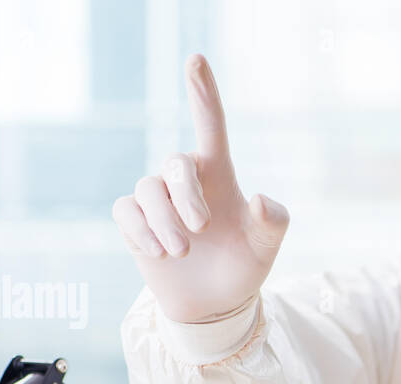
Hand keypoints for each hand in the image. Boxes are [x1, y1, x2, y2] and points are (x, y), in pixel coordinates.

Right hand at [112, 54, 288, 322]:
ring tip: (182, 252)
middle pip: (175, 164)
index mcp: (218, 172)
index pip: (210, 123)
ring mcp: (157, 199)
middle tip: (200, 229)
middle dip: (186, 195)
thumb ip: (274, 221)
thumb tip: (259, 199)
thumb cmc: (243, 266)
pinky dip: (141, 231)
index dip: (202, 92)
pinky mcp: (134, 221)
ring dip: (164, 221)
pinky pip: (126, 211)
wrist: (214, 305)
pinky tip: (159, 253)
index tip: (196, 60)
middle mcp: (185, 179)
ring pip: (147, 189)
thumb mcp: (267, 247)